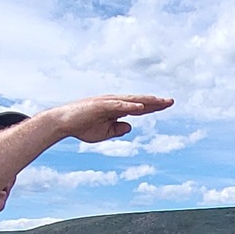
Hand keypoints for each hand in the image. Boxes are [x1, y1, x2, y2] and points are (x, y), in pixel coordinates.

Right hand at [57, 94, 174, 145]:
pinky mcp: (100, 105)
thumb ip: (117, 129)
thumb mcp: (104, 132)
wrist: (62, 123)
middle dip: (155, 102)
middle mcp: (114, 103)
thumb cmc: (81, 127)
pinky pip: (118, 105)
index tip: (167, 105)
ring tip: (160, 101)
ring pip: (131, 101)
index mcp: (117, 109)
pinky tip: (141, 107)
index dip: (154, 106)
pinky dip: (129, 106)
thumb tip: (130, 127)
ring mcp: (108, 103)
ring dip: (146, 101)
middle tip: (171, 101)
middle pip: (139, 102)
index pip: (140, 107)